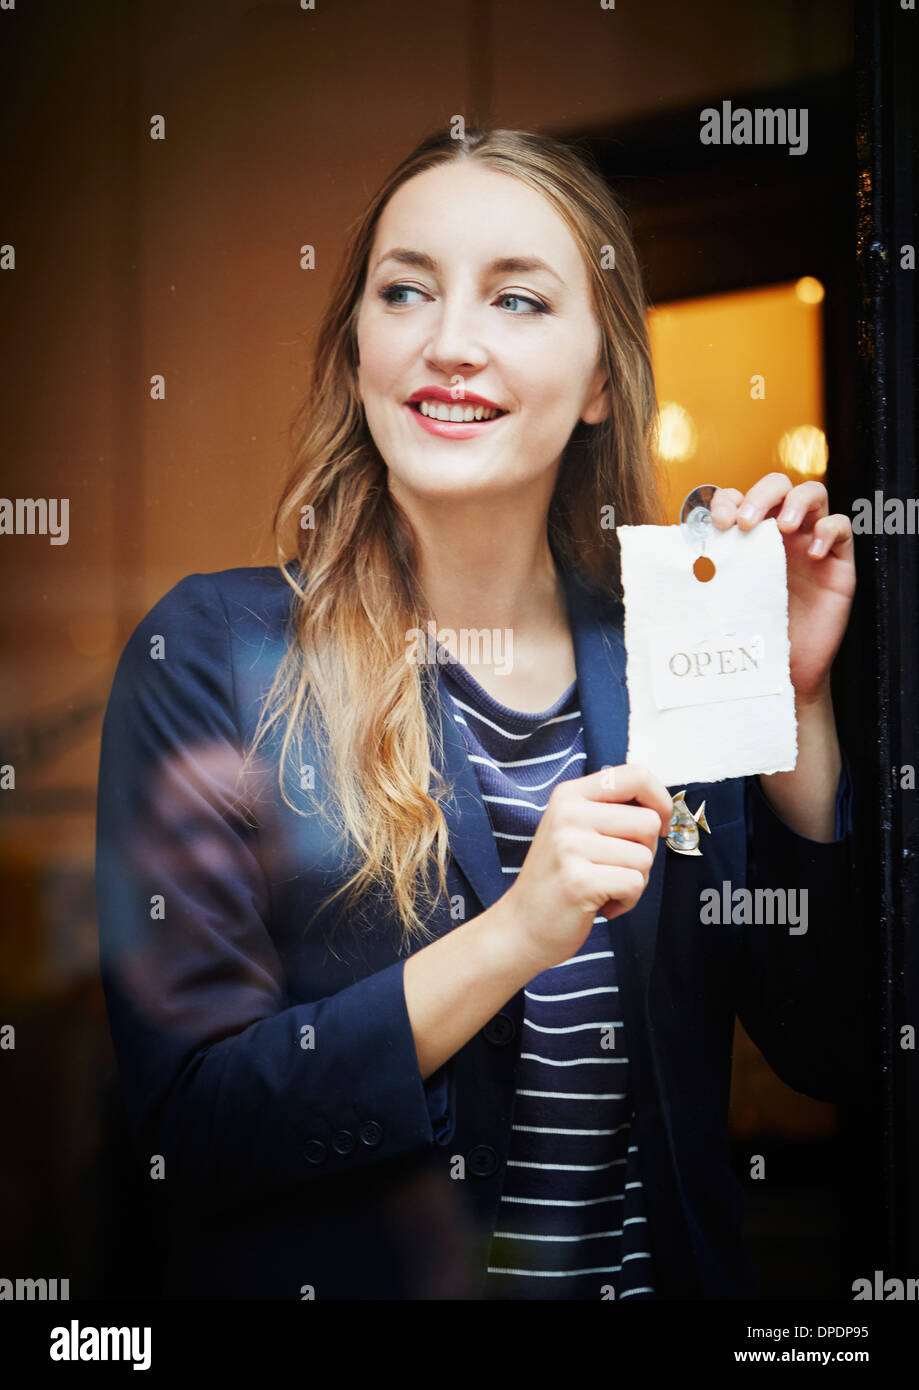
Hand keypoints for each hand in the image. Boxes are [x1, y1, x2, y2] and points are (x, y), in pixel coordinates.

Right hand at [503, 765, 671, 972]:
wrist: (521, 926)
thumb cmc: (559, 879)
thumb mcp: (575, 828)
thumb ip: (611, 810)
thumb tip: (663, 806)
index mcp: (570, 795)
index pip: (636, 775)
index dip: (661, 800)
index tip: (659, 825)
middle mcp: (568, 813)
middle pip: (648, 821)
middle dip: (645, 852)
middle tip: (615, 868)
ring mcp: (570, 846)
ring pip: (645, 857)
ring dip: (635, 880)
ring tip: (604, 887)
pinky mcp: (579, 880)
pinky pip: (635, 884)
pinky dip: (628, 901)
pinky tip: (602, 904)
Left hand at [710, 473, 854, 702]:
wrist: (784, 669)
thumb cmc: (751, 632)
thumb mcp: (722, 598)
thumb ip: (705, 573)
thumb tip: (666, 559)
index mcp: (750, 535)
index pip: (741, 498)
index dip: (729, 500)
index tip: (718, 523)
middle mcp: (781, 532)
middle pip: (778, 485)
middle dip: (761, 495)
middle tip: (746, 523)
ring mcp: (811, 542)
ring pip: (814, 494)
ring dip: (797, 501)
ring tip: (784, 527)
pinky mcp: (839, 561)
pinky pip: (842, 527)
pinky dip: (829, 531)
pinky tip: (813, 553)